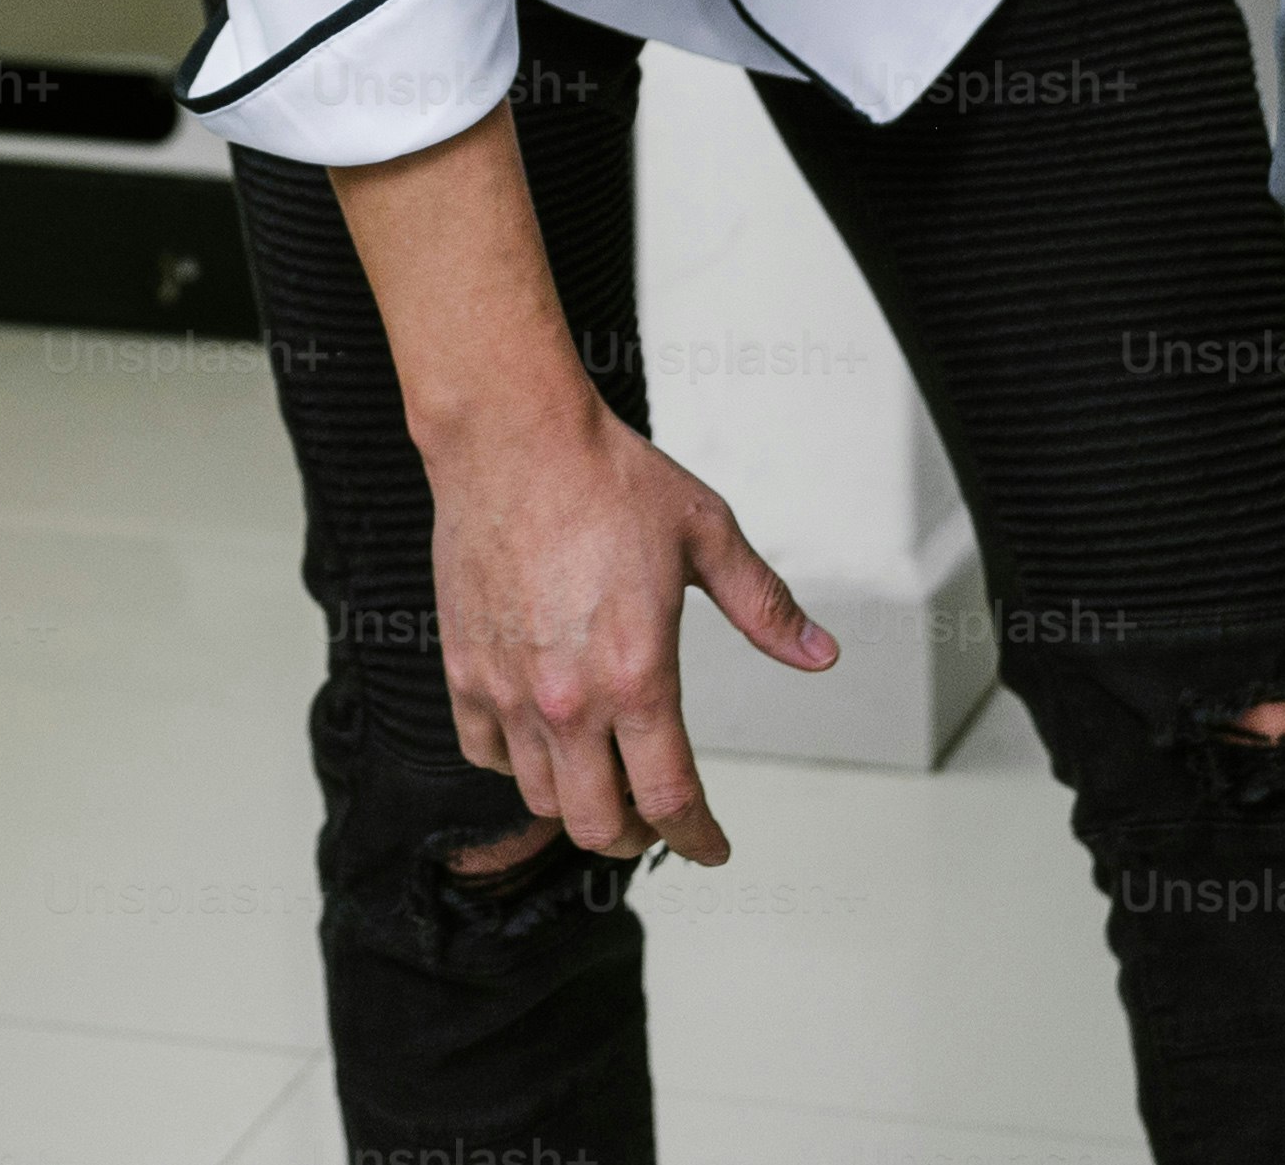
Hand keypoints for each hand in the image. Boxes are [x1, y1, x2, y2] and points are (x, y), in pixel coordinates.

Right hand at [426, 392, 838, 866]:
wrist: (513, 438)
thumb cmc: (606, 478)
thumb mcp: (708, 536)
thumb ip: (765, 608)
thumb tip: (819, 654)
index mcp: (637, 676)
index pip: (670, 799)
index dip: (697, 838)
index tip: (711, 846)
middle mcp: (567, 701)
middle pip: (597, 826)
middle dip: (636, 835)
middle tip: (656, 814)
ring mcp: (508, 691)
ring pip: (540, 800)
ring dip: (577, 802)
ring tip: (603, 774)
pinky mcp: (464, 671)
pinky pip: (485, 754)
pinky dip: (516, 764)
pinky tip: (542, 736)